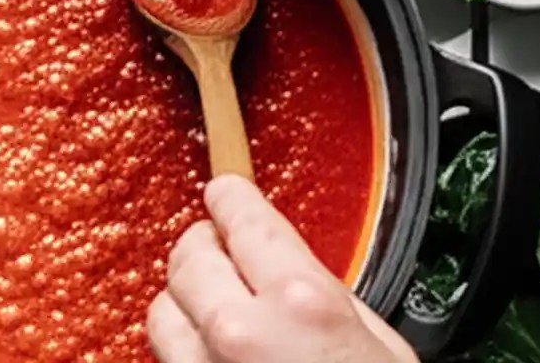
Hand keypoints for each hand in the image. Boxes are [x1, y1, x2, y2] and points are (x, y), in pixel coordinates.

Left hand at [147, 175, 420, 362]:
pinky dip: (183, 354)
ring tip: (213, 308)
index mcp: (301, 302)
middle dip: (204, 247)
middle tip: (218, 248)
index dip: (229, 200)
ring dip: (184, 302)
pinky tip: (212, 357)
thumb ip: (325, 297)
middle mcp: (239, 331)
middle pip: (188, 256)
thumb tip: (285, 267)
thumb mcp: (377, 347)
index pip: (241, 217)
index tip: (224, 194)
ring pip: (162, 310)